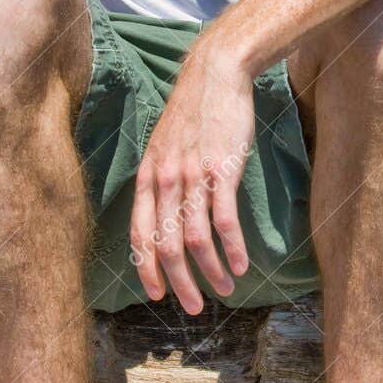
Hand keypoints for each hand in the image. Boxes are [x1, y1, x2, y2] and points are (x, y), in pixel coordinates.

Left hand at [130, 31, 255, 314]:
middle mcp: (165, 180)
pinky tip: (243, 264)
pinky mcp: (221, 171)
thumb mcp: (165, 147)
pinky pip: (225, 221)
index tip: (156, 295)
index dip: (146, 269)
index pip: (139, 234)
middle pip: (167, 245)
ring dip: (212, 272)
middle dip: (181, 283)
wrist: (215, 74)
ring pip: (196, 240)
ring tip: (226, 289)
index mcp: (147, 177)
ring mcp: (192, 176)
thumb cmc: (193, 114)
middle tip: (195, 308)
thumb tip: (166, 216)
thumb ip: (162, 181)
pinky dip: (234, 249)